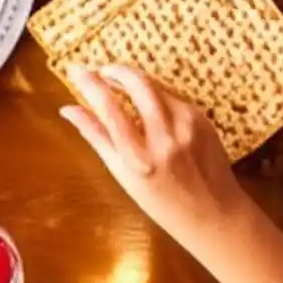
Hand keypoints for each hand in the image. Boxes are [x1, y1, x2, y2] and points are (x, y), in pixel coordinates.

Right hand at [59, 65, 246, 240]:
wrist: (215, 214)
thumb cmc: (161, 202)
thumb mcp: (122, 174)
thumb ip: (95, 136)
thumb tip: (67, 109)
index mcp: (138, 158)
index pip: (109, 107)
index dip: (88, 82)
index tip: (75, 69)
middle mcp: (164, 138)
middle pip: (137, 84)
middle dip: (115, 69)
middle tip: (100, 70)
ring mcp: (188, 126)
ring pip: (156, 85)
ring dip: (133, 78)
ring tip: (118, 82)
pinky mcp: (202, 119)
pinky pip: (172, 95)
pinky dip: (154, 92)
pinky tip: (147, 101)